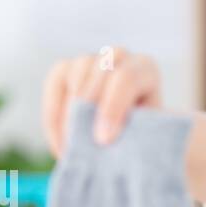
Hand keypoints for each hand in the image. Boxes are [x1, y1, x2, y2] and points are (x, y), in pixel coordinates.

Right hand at [40, 48, 161, 157]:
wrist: (129, 137)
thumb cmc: (144, 137)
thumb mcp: (151, 134)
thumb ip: (144, 133)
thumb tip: (126, 138)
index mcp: (145, 70)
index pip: (126, 79)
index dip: (112, 108)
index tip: (104, 140)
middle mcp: (118, 57)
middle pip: (98, 72)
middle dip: (89, 110)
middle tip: (82, 145)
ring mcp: (90, 60)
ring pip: (75, 75)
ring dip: (70, 114)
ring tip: (73, 148)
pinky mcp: (65, 69)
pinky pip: (54, 84)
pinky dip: (54, 115)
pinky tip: (60, 143)